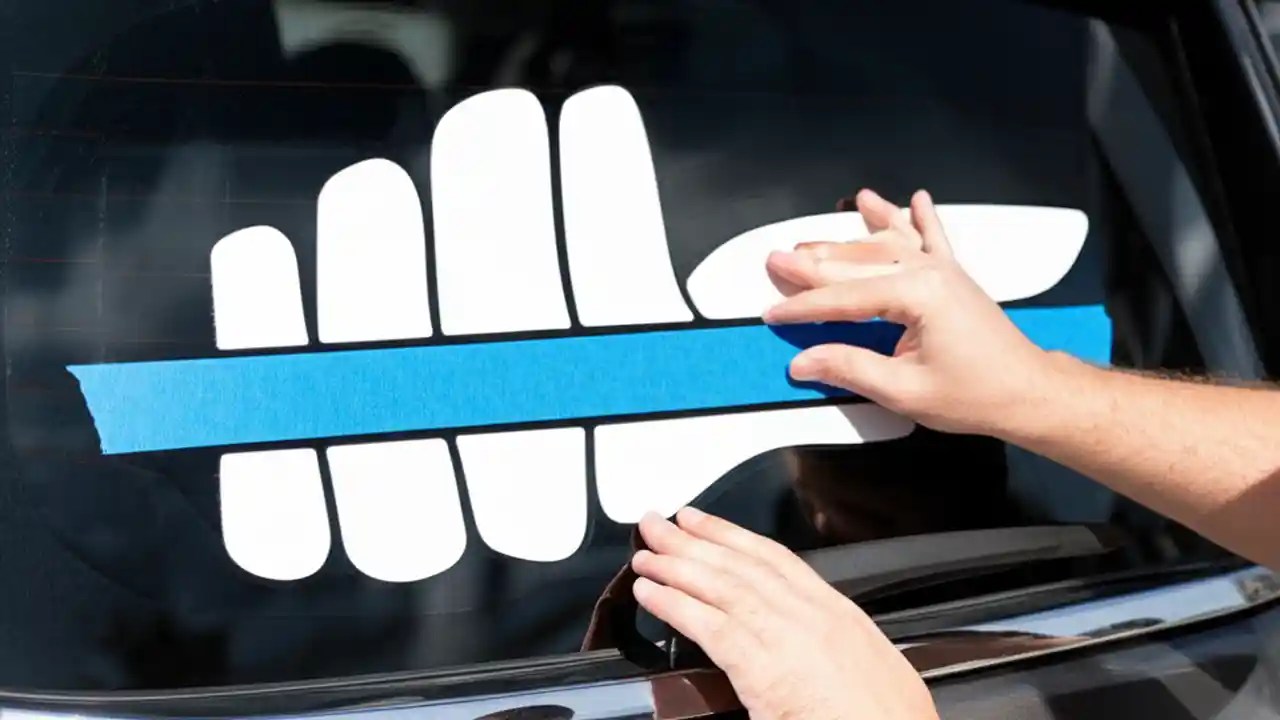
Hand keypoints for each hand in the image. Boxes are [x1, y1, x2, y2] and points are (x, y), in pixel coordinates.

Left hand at [631, 508, 938, 719]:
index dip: (733, 536)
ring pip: (721, 585)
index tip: (702, 521)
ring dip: (675, 565)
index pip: (776, 560)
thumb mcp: (867, 670)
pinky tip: (649, 594)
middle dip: (694, 540)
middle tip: (658, 524)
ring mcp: (787, 636)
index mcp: (838, 614)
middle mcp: (811, 614)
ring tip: (645, 555)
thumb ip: (828, 647)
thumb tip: (804, 653)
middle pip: (741, 564)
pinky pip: (708, 625)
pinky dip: (673, 604)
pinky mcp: (763, 667)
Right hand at [762, 188, 1061, 435]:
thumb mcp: (905, 391)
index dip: (803, 306)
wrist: (1028, 392)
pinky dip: (920, 219)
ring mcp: (944, 270)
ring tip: (812, 236)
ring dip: (849, 238)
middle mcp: (929, 272)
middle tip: (775, 259)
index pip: (844, 298)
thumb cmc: (974, 395)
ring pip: (886, 245)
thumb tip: (804, 361)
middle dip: (812, 264)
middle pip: (858, 263)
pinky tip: (915, 198)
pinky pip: (933, 239)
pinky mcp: (955, 277)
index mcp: (916, 295)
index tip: (772, 311)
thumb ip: (851, 369)